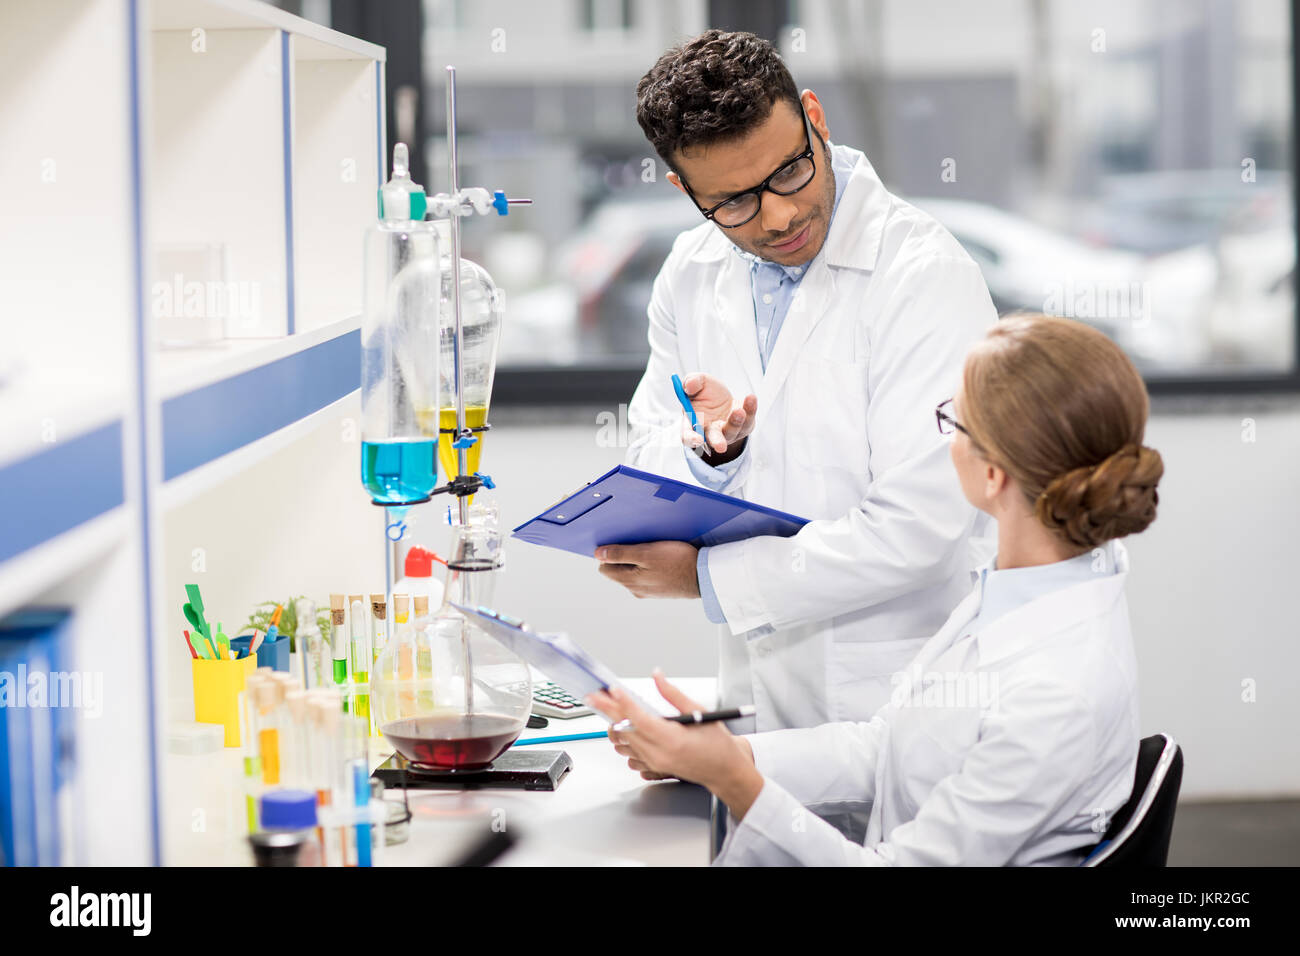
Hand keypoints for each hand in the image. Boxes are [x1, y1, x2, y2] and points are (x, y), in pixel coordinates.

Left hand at [586, 671, 760, 807]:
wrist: (724, 771)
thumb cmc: (717, 744)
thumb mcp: (699, 712)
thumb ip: (673, 694)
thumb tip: (657, 676)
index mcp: (672, 739)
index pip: (639, 719)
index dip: (624, 703)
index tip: (613, 689)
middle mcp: (659, 754)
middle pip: (624, 729)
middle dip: (608, 710)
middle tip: (595, 695)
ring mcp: (654, 763)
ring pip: (622, 743)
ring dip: (614, 725)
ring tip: (609, 708)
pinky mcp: (652, 767)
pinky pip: (629, 753)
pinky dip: (624, 740)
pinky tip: (625, 728)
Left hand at [595, 541, 699, 598]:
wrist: (704, 576)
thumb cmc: (678, 563)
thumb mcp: (646, 553)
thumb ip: (621, 554)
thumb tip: (598, 554)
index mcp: (629, 581)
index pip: (604, 567)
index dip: (610, 552)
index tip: (621, 542)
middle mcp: (635, 589)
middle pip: (618, 571)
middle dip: (623, 556)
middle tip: (639, 543)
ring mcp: (648, 591)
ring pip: (633, 573)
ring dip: (638, 561)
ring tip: (654, 550)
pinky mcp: (660, 590)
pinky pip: (647, 576)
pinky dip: (650, 567)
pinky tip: (663, 559)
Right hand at [680, 373, 757, 462]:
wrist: (723, 397)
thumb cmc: (705, 393)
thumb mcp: (698, 381)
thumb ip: (692, 381)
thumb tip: (689, 385)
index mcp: (693, 422)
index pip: (688, 436)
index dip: (691, 440)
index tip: (697, 440)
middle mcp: (710, 431)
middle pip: (712, 440)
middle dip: (717, 442)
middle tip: (721, 446)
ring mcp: (728, 432)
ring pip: (732, 431)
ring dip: (735, 422)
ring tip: (739, 411)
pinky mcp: (743, 426)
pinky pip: (748, 420)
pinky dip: (750, 409)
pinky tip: (750, 399)